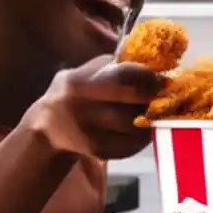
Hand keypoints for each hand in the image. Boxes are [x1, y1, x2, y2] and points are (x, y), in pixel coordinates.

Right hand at [27, 54, 164, 159]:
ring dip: (151, 118)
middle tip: (163, 95)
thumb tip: (153, 61)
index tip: (162, 77)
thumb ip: (115, 65)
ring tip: (155, 109)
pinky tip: (144, 126)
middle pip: (130, 107)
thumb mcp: (87, 71)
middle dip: (152, 100)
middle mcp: (82, 110)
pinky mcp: (98, 151)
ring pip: (134, 127)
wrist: (50, 127)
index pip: (122, 77)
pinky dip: (143, 135)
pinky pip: (131, 144)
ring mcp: (90, 134)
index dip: (147, 77)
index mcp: (79, 84)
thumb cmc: (77, 92)